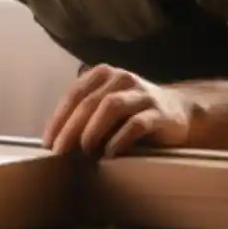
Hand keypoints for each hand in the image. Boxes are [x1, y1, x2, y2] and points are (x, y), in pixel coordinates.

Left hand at [42, 65, 194, 158]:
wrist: (179, 113)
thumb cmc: (133, 114)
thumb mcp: (105, 107)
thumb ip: (84, 115)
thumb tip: (55, 141)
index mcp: (103, 74)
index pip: (74, 94)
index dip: (58, 118)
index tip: (48, 143)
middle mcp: (122, 79)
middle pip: (90, 102)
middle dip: (71, 128)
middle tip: (59, 153)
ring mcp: (142, 94)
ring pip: (111, 106)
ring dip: (93, 129)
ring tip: (84, 151)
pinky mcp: (159, 113)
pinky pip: (136, 124)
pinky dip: (120, 139)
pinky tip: (110, 154)